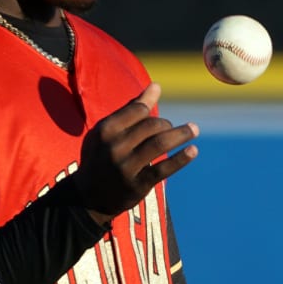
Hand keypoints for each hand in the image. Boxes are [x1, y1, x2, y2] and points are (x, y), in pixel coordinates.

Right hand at [75, 83, 197, 222]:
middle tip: (171, 129)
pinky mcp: (137, 184)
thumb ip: (131, 109)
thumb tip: (157, 86)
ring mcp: (126, 166)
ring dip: (181, 134)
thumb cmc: (102, 156)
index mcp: (105, 129)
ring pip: (159, 144)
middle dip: (166, 125)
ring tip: (194, 129)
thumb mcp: (108, 132)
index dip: (151, 110)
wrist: (88, 197)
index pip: (138, 110)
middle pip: (151, 126)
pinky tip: (193, 150)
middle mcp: (114, 147)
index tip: (157, 118)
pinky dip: (181, 158)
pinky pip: (163, 169)